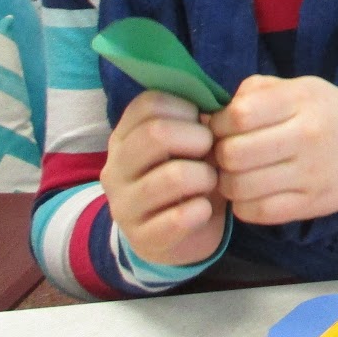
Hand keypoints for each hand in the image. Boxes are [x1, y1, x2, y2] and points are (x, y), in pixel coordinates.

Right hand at [100, 91, 225, 266]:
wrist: (179, 235)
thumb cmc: (190, 173)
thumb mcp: (189, 142)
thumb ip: (198, 117)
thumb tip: (223, 99)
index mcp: (125, 136)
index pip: (149, 103)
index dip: (187, 108)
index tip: (203, 123)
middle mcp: (115, 168)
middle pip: (157, 133)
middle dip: (199, 139)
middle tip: (212, 152)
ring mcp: (123, 204)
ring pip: (173, 176)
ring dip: (205, 177)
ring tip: (209, 182)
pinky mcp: (141, 237)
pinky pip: (179, 218)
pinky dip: (202, 210)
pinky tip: (203, 210)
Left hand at [208, 75, 337, 224]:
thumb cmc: (326, 114)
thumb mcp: (300, 88)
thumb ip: (257, 92)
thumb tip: (214, 114)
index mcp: (301, 101)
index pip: (239, 115)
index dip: (219, 123)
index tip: (223, 127)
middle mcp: (307, 136)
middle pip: (234, 154)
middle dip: (220, 154)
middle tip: (227, 153)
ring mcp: (309, 174)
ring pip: (240, 187)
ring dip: (228, 182)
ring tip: (237, 174)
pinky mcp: (310, 204)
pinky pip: (257, 212)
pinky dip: (243, 205)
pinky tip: (251, 193)